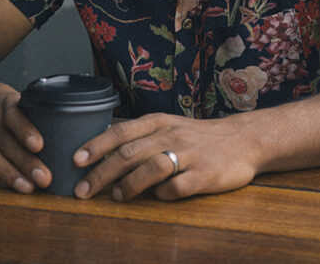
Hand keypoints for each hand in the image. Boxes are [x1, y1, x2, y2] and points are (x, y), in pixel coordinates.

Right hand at [0, 84, 51, 193]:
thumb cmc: (18, 112)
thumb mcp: (30, 106)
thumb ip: (46, 120)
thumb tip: (77, 145)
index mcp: (7, 104)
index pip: (14, 115)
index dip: (26, 131)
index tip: (40, 145)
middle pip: (6, 142)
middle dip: (26, 163)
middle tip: (45, 178)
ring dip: (10, 175)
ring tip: (29, 188)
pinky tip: (11, 188)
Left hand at [71, 113, 259, 200]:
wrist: (243, 140)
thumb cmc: (198, 136)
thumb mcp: (168, 126)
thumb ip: (140, 137)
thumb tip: (104, 152)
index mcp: (159, 122)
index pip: (120, 132)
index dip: (96, 146)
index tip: (76, 160)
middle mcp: (171, 135)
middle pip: (129, 154)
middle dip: (101, 173)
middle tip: (83, 190)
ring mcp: (189, 155)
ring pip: (151, 169)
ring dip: (129, 185)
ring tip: (118, 196)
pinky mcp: (205, 175)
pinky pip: (177, 188)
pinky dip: (163, 195)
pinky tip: (158, 197)